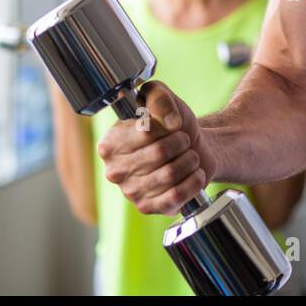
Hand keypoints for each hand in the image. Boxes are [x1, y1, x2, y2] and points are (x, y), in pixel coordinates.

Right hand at [95, 81, 212, 215]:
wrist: (192, 148)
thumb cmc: (172, 125)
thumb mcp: (163, 97)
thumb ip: (159, 97)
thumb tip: (170, 122)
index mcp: (110, 143)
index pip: (146, 133)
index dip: (167, 126)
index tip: (172, 125)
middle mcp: (115, 170)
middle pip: (159, 153)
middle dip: (182, 142)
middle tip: (184, 140)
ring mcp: (130, 192)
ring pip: (170, 174)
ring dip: (190, 160)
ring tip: (190, 156)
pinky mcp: (149, 208)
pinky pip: (177, 195)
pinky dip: (194, 181)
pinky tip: (195, 173)